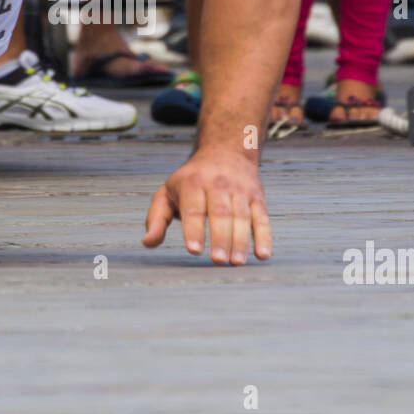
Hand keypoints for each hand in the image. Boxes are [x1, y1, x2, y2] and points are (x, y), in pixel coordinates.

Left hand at [142, 148, 270, 264]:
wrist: (226, 151)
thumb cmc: (191, 180)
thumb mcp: (167, 192)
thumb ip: (156, 218)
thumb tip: (148, 243)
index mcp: (193, 183)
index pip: (194, 209)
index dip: (194, 230)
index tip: (193, 250)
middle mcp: (218, 184)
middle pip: (220, 213)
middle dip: (220, 238)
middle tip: (218, 261)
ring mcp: (240, 190)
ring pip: (242, 216)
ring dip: (241, 241)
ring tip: (236, 263)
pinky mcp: (257, 197)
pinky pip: (262, 218)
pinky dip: (264, 237)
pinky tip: (263, 255)